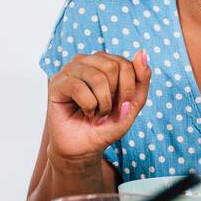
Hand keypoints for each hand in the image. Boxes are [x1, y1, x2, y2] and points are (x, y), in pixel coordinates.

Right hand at [46, 50, 150, 164]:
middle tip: (107, 110)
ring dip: (102, 103)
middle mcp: (87, 61)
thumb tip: (143, 52)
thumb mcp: (133, 104)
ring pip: (97, 77)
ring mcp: (70, 70)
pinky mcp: (57, 83)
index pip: (126, 63)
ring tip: (97, 112)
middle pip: (112, 67)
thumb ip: (141, 79)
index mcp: (105, 62)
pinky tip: (86, 112)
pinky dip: (88, 106)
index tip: (123, 107)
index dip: (129, 89)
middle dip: (115, 96)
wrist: (84, 148)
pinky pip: (78, 87)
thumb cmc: (107, 125)